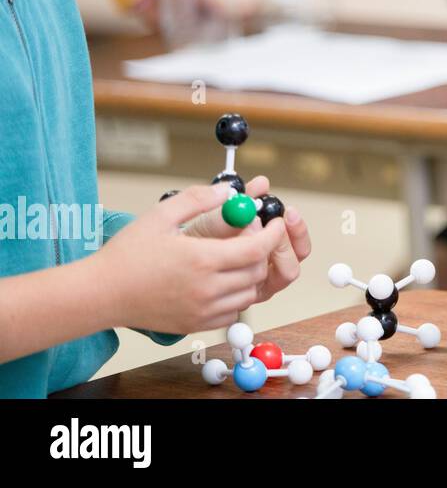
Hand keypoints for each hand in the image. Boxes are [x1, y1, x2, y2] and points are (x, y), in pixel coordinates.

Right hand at [93, 183, 289, 334]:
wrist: (100, 293)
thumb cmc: (127, 253)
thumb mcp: (161, 215)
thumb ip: (198, 199)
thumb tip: (230, 192)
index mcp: (202, 260)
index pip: (256, 249)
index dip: (272, 234)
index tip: (275, 223)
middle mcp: (207, 289)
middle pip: (257, 271)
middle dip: (261, 251)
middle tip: (250, 236)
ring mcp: (201, 311)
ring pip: (248, 293)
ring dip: (250, 274)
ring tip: (234, 257)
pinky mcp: (194, 325)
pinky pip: (232, 312)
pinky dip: (235, 296)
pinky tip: (220, 280)